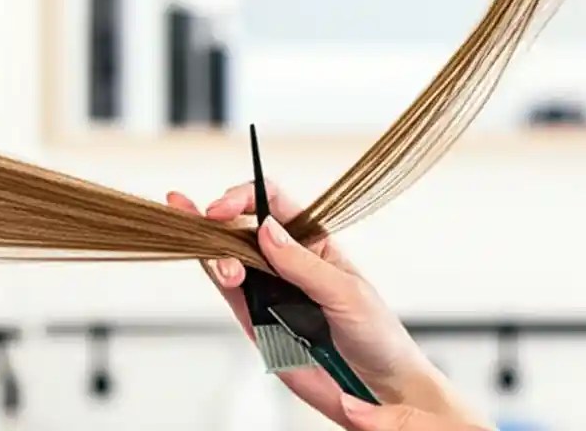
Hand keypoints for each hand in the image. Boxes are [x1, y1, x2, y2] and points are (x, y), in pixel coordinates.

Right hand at [165, 186, 484, 428]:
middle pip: (244, 227)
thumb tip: (266, 230)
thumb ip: (303, 265)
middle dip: (222, 221)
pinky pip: (228, 291)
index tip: (226, 204)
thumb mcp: (346, 294)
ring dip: (215, 250)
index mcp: (316, 243)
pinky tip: (208, 261)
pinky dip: (212, 272)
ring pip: (229, 256)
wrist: (377, 389)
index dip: (248, 196)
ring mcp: (269, 289)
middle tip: (212, 224)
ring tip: (227, 269)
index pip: (276, 204)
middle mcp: (288, 262)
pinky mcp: (256, 319)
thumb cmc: (376, 335)